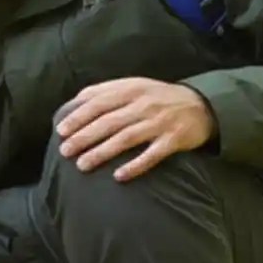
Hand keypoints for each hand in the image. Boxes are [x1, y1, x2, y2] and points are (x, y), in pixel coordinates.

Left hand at [56, 77, 216, 181]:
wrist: (202, 106)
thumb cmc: (158, 98)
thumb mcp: (135, 86)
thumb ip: (106, 91)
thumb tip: (74, 101)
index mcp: (132, 89)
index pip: (99, 102)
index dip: (78, 116)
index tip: (61, 131)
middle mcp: (144, 104)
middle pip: (109, 121)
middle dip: (84, 137)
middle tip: (65, 151)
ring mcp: (160, 122)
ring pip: (126, 138)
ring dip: (102, 152)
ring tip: (82, 165)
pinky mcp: (174, 140)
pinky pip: (152, 155)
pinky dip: (135, 165)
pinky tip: (119, 176)